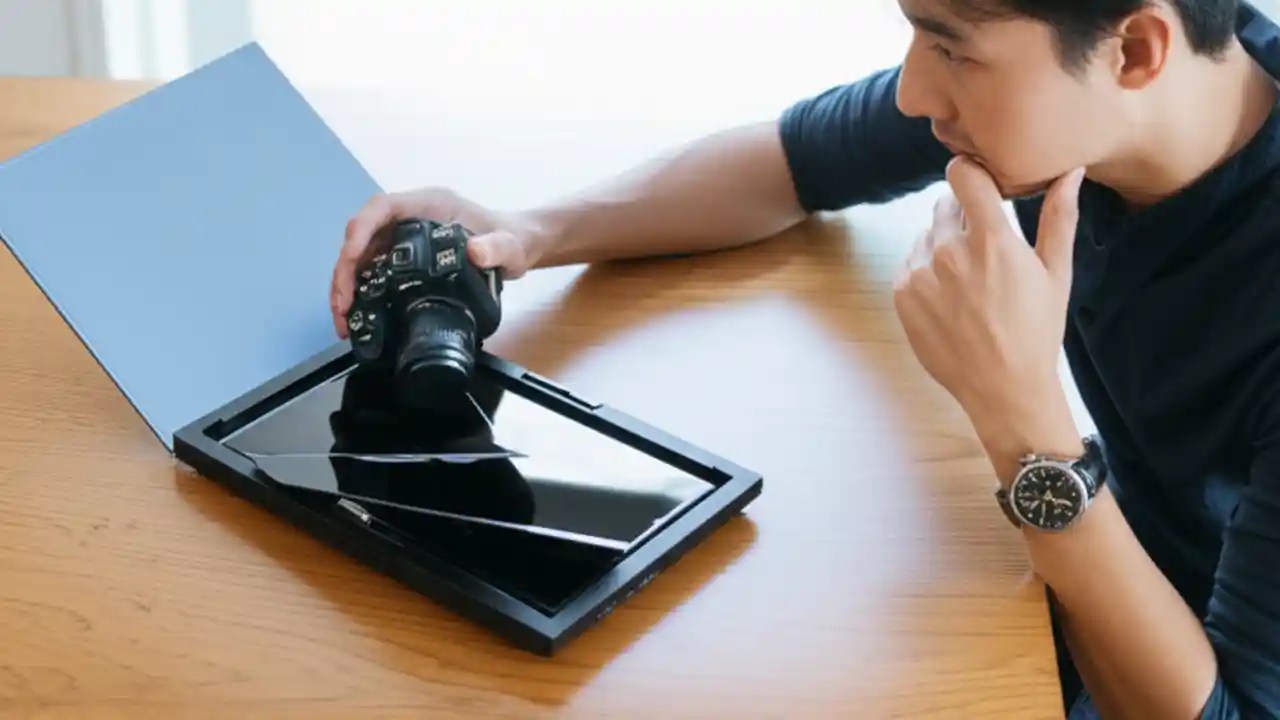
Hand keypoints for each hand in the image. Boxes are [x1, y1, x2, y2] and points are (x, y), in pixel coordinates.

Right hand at [330, 187, 546, 337]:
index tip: (351, 260)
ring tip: (343, 320)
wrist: (518, 247)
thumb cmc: (514, 240)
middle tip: (342, 307)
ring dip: (347, 286)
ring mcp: (404, 238)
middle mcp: (409, 217)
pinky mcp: (404, 258)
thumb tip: (475, 251)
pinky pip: (373, 271)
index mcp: (428, 205)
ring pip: (362, 257)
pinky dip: (361, 293)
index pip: (381, 208)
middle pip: (362, 236)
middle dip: (345, 271)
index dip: (360, 231)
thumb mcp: (511, 247)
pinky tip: (357, 317)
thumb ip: (498, 248)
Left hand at [892, 157, 1084, 437]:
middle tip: (983, 242)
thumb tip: (1070, 171)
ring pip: (926, 235)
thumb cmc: (1036, 332)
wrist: (1002, 389)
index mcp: (991, 241)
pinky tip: (950, 295)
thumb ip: (1059, 217)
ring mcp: (920, 274)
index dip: (971, 172)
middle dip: (963, 214)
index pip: (963, 174)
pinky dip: (926, 269)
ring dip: (943, 243)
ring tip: (969, 278)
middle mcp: (949, 252)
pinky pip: (910, 263)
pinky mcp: (901, 294)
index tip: (982, 183)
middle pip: (945, 206)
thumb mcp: (1056, 274)